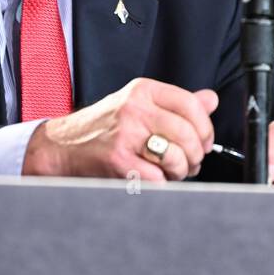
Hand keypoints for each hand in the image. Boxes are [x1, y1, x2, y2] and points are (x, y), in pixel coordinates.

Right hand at [23, 77, 217, 181]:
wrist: (63, 145)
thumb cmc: (103, 127)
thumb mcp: (138, 104)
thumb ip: (176, 103)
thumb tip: (211, 99)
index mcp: (143, 90)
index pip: (191, 104)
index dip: (205, 127)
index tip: (204, 141)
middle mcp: (134, 108)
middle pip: (187, 133)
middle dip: (196, 155)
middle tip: (191, 162)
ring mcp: (125, 134)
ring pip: (176, 157)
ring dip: (180, 171)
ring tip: (171, 171)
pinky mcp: (118, 160)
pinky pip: (157, 178)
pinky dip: (161, 184)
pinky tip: (152, 178)